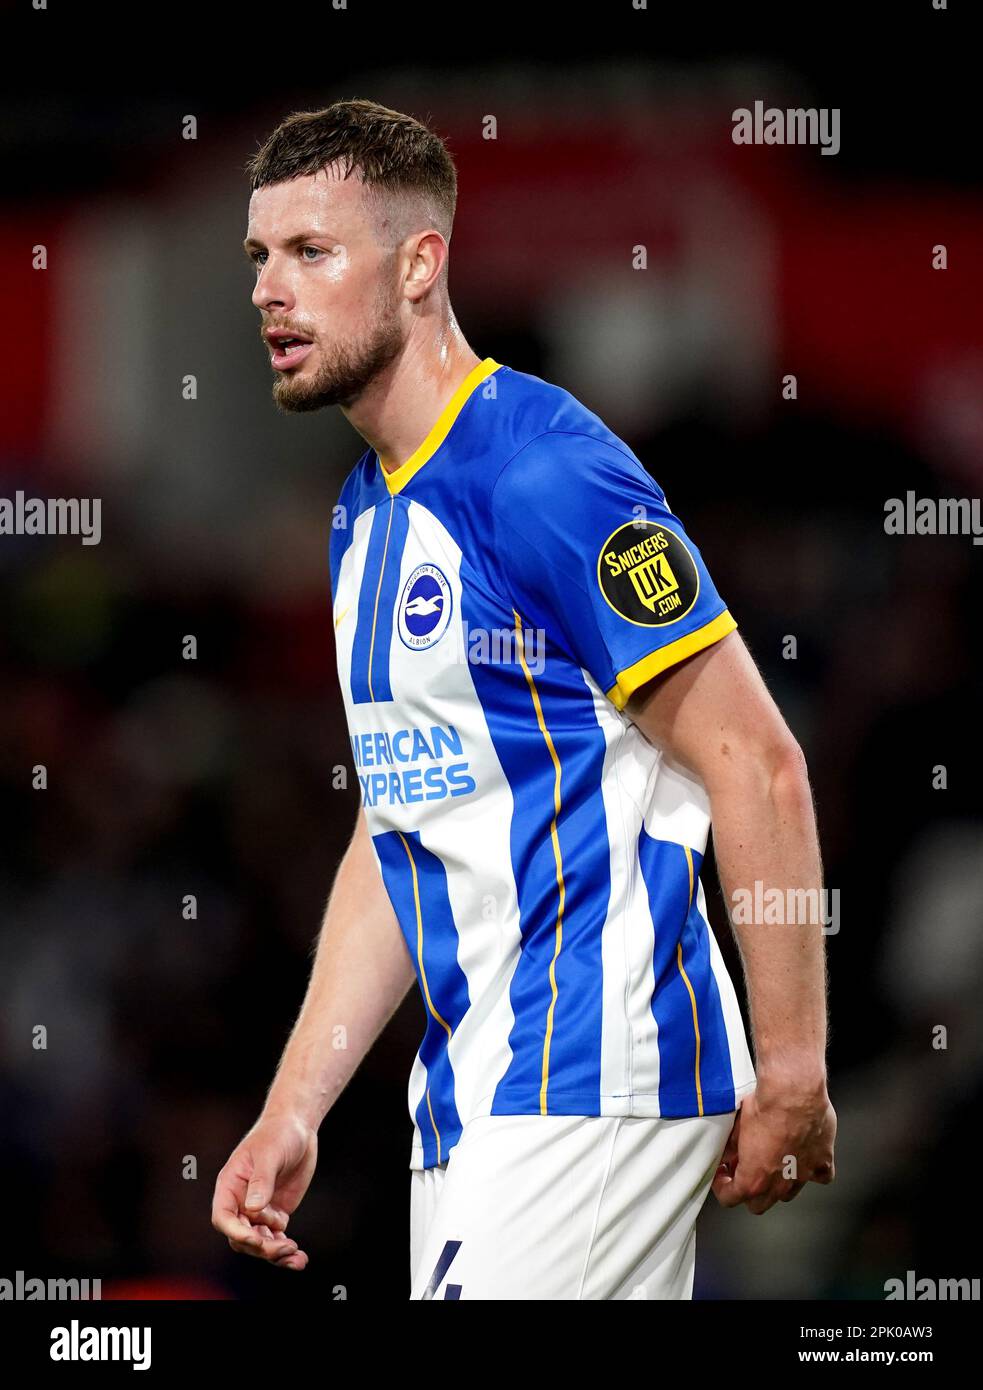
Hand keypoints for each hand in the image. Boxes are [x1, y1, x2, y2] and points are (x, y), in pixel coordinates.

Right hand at [211, 1111, 317, 1268]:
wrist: (298, 1128)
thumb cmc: (277, 1133)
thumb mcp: (270, 1152)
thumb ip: (261, 1180)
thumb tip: (253, 1208)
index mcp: (230, 1186)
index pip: (223, 1217)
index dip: (236, 1232)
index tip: (257, 1238)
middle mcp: (241, 1202)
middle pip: (242, 1237)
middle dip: (261, 1246)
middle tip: (285, 1247)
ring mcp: (259, 1211)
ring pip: (259, 1243)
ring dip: (275, 1254)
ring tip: (296, 1256)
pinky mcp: (276, 1214)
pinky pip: (276, 1239)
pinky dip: (286, 1251)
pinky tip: (300, 1258)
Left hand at [711, 1081, 835, 1213]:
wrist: (794, 1093)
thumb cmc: (765, 1107)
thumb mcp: (736, 1128)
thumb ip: (731, 1149)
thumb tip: (727, 1155)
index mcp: (754, 1179)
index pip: (731, 1198)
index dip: (722, 1187)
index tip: (722, 1175)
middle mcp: (780, 1184)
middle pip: (760, 1204)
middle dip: (748, 1191)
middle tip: (743, 1171)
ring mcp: (804, 1175)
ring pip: (787, 1194)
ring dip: (777, 1184)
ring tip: (771, 1163)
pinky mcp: (823, 1162)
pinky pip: (819, 1177)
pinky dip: (811, 1171)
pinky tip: (803, 1158)